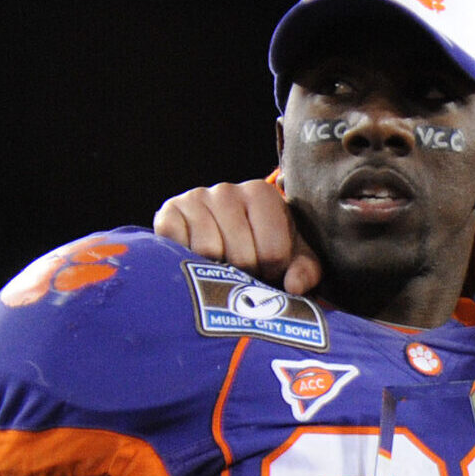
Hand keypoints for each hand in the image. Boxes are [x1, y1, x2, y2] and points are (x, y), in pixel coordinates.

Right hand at [152, 179, 320, 293]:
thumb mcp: (293, 259)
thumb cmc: (263, 249)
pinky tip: (196, 259)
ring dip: (216, 270)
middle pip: (241, 254)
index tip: (267, 270)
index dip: (271, 272)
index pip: (273, 251)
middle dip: (244, 274)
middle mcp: (227, 190)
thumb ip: (306, 272)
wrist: (222, 239)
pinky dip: (187, 260)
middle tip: (242, 272)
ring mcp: (195, 198)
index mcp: (261, 194)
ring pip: (209, 252)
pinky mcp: (168, 213)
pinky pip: (178, 244)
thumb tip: (293, 285)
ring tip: (221, 266)